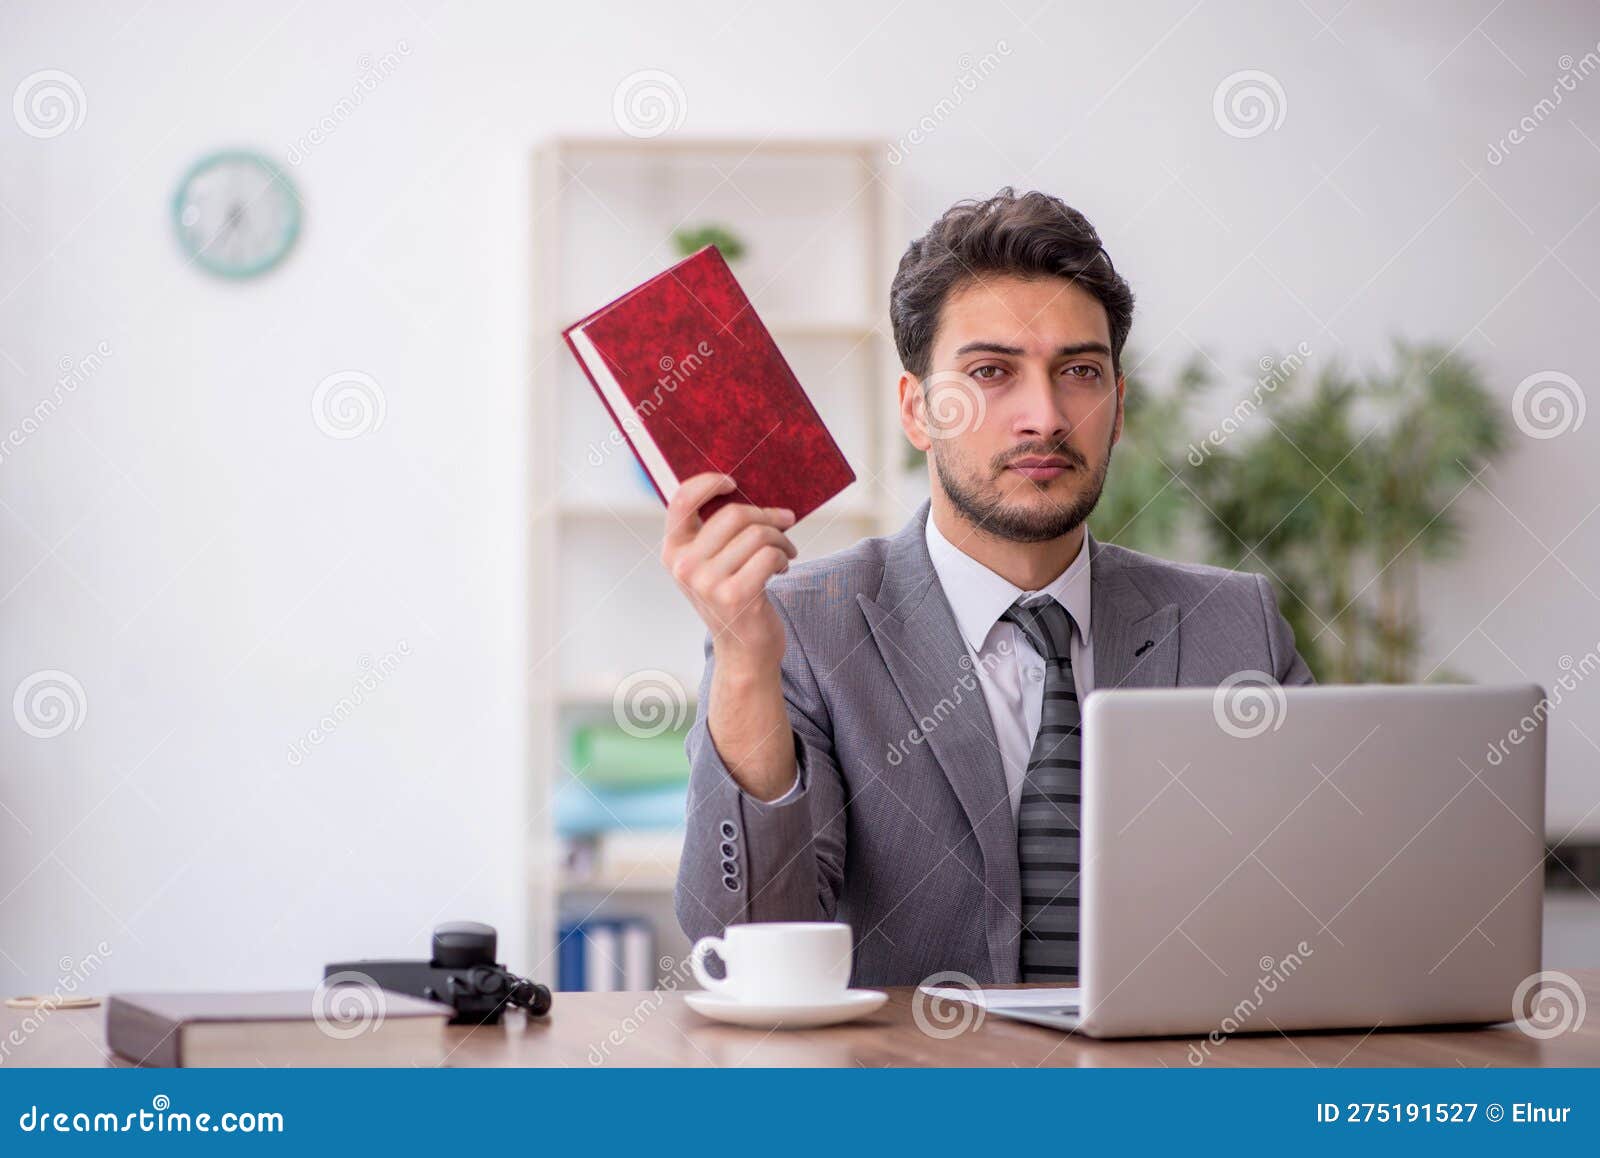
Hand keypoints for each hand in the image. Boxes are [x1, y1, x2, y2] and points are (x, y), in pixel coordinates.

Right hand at [661, 473, 796, 673]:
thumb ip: (714, 531)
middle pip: (734, 514)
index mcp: (673, 551)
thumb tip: (745, 489)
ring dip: (781, 539)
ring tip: (785, 551)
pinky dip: (784, 556)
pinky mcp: (735, 595)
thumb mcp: (711, 565)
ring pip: (757, 534)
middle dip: (767, 515)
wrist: (744, 650)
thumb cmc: (732, 599)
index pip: (682, 500)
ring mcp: (707, 582)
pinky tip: (782, 567)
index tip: (734, 483)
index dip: (709, 482)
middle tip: (784, 522)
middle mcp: (684, 566)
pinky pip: (770, 554)